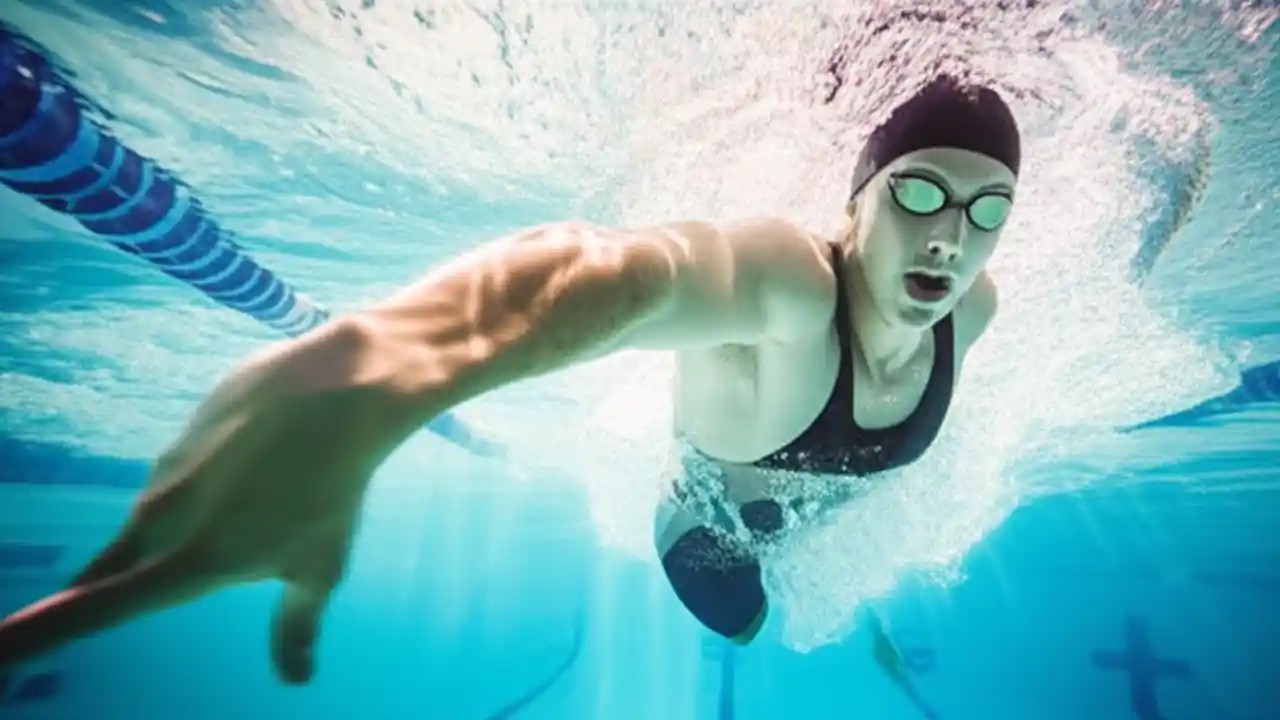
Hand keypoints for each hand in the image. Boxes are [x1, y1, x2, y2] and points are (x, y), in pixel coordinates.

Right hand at [0, 320, 411, 682]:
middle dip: (107, 583)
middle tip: (119, 587)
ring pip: (155, 517)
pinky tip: (253, 468)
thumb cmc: (335, 490)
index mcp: (194, 560)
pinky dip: (206, 481)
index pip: (99, 608)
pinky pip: (180, 473)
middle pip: (115, 565)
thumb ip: (295, 627)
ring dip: (181, 526)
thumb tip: (296, 679)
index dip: (35, 635)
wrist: (339, 391)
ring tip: (251, 509)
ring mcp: (168, 468)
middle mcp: (164, 516)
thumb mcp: (321, 568)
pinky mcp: (182, 432)